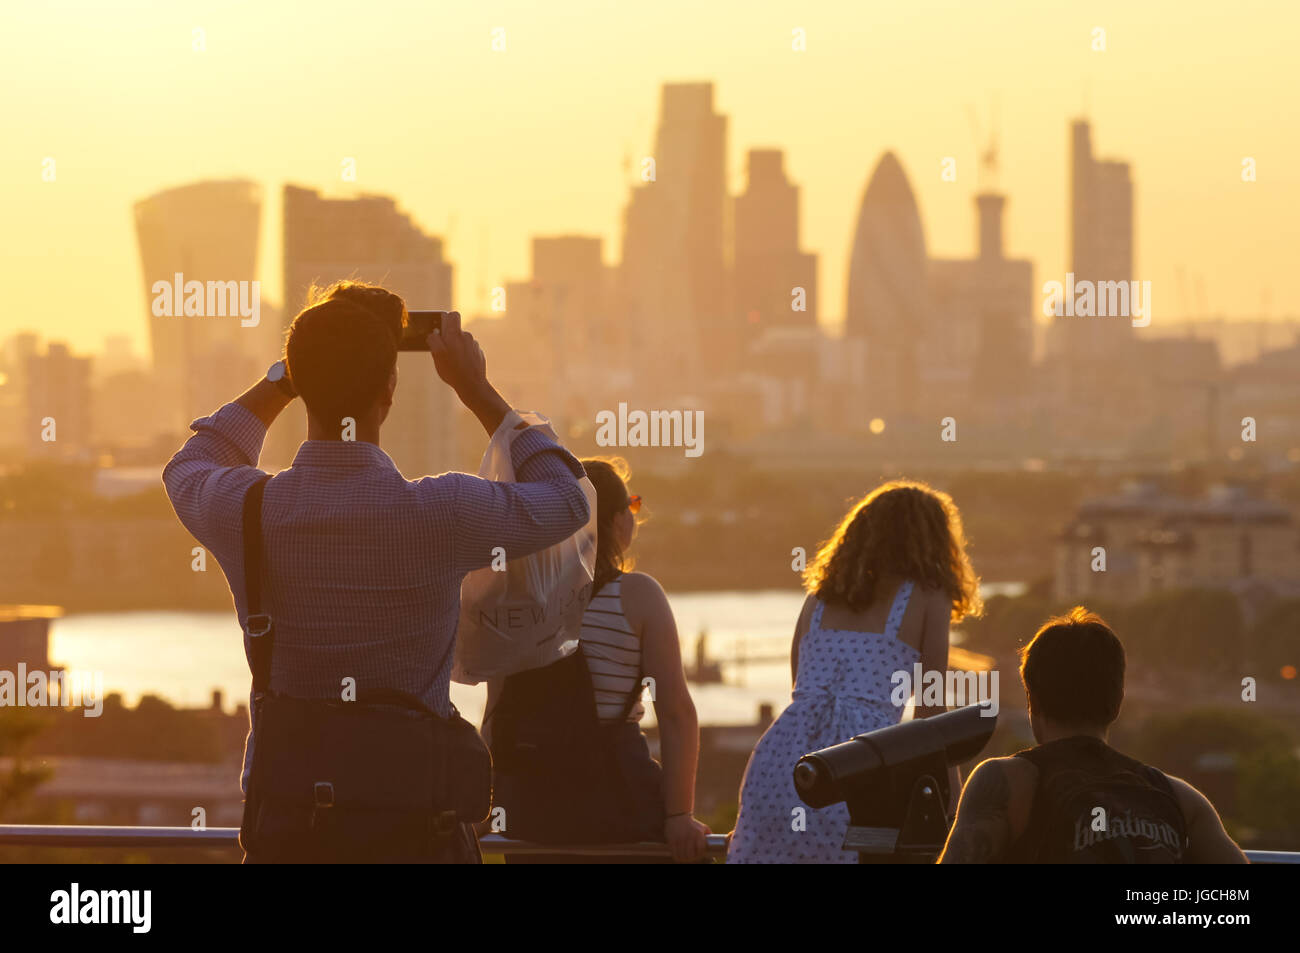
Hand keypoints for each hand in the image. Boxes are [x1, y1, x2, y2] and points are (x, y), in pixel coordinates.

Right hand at [427, 311, 508, 434]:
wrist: (471, 384)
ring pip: (463, 341)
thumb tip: (434, 333)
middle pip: (456, 330)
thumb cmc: (452, 370)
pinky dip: (464, 355)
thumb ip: (434, 340)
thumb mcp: (437, 354)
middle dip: (449, 337)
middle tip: (443, 348)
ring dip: (457, 347)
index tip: (440, 328)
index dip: (445, 319)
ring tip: (452, 361)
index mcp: (454, 334)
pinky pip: (469, 350)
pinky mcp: (479, 353)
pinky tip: (461, 365)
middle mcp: (466, 336)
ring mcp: (474, 345)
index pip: (452, 315)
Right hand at [664, 813, 710, 862]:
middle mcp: (689, 836)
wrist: (679, 815)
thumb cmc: (692, 823)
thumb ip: (709, 835)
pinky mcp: (672, 840)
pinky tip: (679, 857)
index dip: (699, 855)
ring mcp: (680, 839)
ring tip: (685, 859)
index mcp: (698, 834)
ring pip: (682, 855)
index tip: (698, 856)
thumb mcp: (703, 827)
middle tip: (691, 859)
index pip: (700, 850)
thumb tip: (717, 844)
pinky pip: (675, 853)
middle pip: (691, 855)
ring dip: (684, 859)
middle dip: (691, 859)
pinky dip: (677, 857)